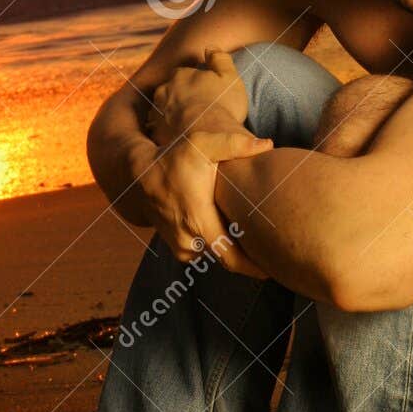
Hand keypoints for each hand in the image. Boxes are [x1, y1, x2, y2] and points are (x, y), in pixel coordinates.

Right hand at [126, 121, 271, 277]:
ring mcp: (183, 249)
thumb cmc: (173, 158)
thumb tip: (267, 144)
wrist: (139, 176)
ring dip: (234, 250)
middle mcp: (190, 242)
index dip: (253, 266)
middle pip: (229, 258)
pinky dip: (220, 246)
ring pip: (218, 254)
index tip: (272, 267)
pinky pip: (207, 252)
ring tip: (256, 241)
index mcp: (199, 222)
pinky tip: (233, 233)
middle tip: (273, 255)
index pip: (232, 257)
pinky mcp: (180, 250)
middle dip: (250, 259)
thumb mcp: (202, 144)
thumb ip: (235, 144)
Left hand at [148, 49, 249, 142]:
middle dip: (182, 99)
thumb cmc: (223, 105)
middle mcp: (164, 91)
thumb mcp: (230, 77)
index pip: (185, 75)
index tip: (207, 95)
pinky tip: (186, 139)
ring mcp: (159, 113)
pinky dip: (172, 134)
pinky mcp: (158, 135)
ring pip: (166, 111)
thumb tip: (210, 48)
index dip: (196, 85)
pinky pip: (163, 132)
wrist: (210, 138)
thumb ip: (220, 59)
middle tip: (200, 111)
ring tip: (193, 126)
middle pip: (172, 92)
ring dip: (176, 116)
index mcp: (180, 75)